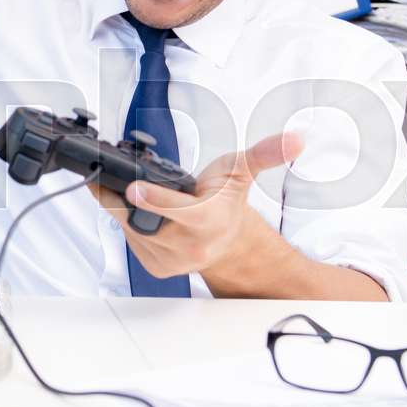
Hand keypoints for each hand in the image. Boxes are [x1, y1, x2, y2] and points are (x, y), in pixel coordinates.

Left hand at [89, 131, 302, 281]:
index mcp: (209, 222)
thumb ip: (265, 153)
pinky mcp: (156, 267)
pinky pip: (130, 242)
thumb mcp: (242, 171)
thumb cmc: (226, 202)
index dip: (154, 198)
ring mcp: (172, 260)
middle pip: (143, 221)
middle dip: (125, 199)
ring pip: (131, 230)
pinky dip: (125, 223)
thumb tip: (293, 139)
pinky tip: (132, 209)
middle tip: (113, 177)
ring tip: (124, 189)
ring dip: (121, 209)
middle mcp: (191, 247)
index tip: (135, 187)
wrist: (226, 240)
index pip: (178, 212)